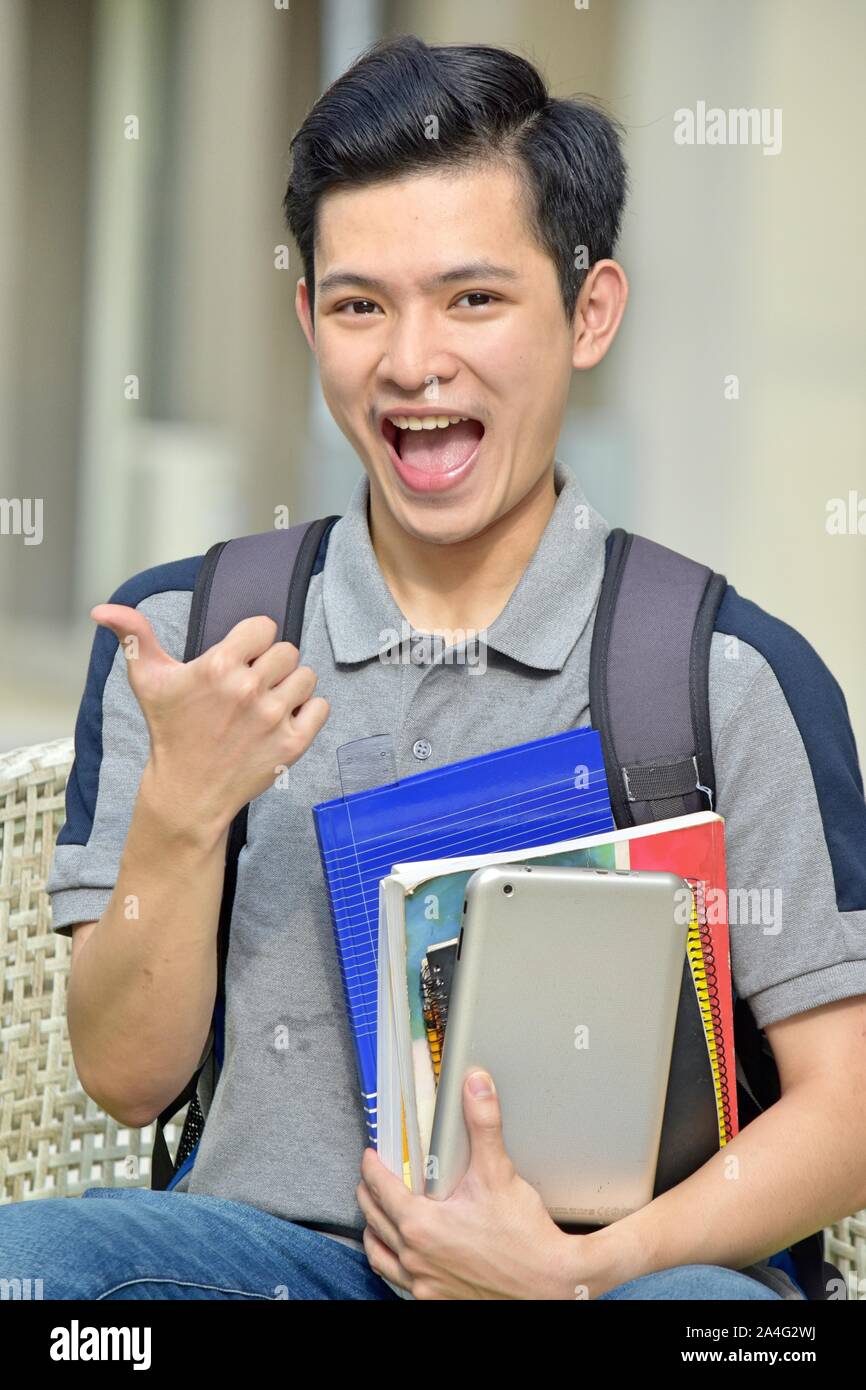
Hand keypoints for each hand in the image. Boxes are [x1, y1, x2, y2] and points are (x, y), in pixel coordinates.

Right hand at [91, 604, 328, 833]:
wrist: (187, 791)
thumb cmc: (169, 731)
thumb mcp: (147, 680)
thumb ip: (133, 636)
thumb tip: (102, 609)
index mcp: (219, 666)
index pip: (264, 627)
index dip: (253, 641)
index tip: (240, 659)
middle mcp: (249, 689)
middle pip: (288, 651)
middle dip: (271, 665)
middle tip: (251, 687)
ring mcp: (273, 718)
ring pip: (306, 676)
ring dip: (291, 687)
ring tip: (266, 704)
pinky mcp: (292, 744)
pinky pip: (322, 707)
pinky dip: (309, 712)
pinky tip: (283, 720)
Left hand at [357, 1069, 594, 1298]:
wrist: (550, 1285)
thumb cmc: (524, 1238)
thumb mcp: (499, 1173)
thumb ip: (483, 1124)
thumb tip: (475, 1085)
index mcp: (421, 1224)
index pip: (381, 1188)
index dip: (372, 1167)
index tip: (370, 1156)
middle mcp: (415, 1257)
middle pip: (375, 1219)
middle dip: (370, 1194)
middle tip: (372, 1177)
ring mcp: (423, 1283)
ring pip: (381, 1254)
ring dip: (376, 1231)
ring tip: (378, 1216)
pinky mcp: (436, 1300)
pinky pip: (399, 1280)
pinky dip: (392, 1262)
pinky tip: (401, 1255)